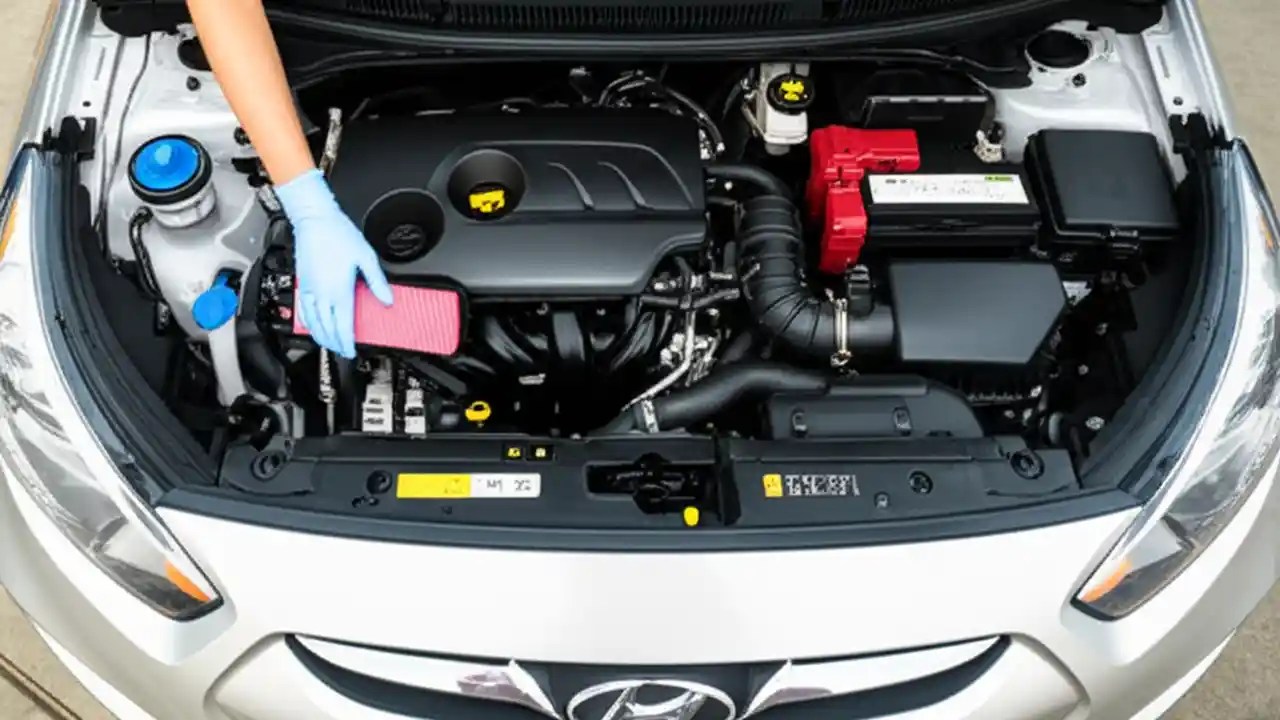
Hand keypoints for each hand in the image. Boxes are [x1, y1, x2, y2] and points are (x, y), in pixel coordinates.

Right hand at [275, 169, 392, 357]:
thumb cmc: (338, 234)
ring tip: (329, 344)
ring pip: (312, 322)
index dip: (347, 342)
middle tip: (343, 351)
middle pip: (327, 328)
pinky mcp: (303, 283)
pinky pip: (303, 310)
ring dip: (320, 336)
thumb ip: (377, 282)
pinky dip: (308, 322)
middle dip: (335, 344)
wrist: (314, 220)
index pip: (343, 326)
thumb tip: (387, 299)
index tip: (351, 351)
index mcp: (339, 291)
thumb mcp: (366, 257)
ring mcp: (310, 289)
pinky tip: (311, 324)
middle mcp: (322, 294)